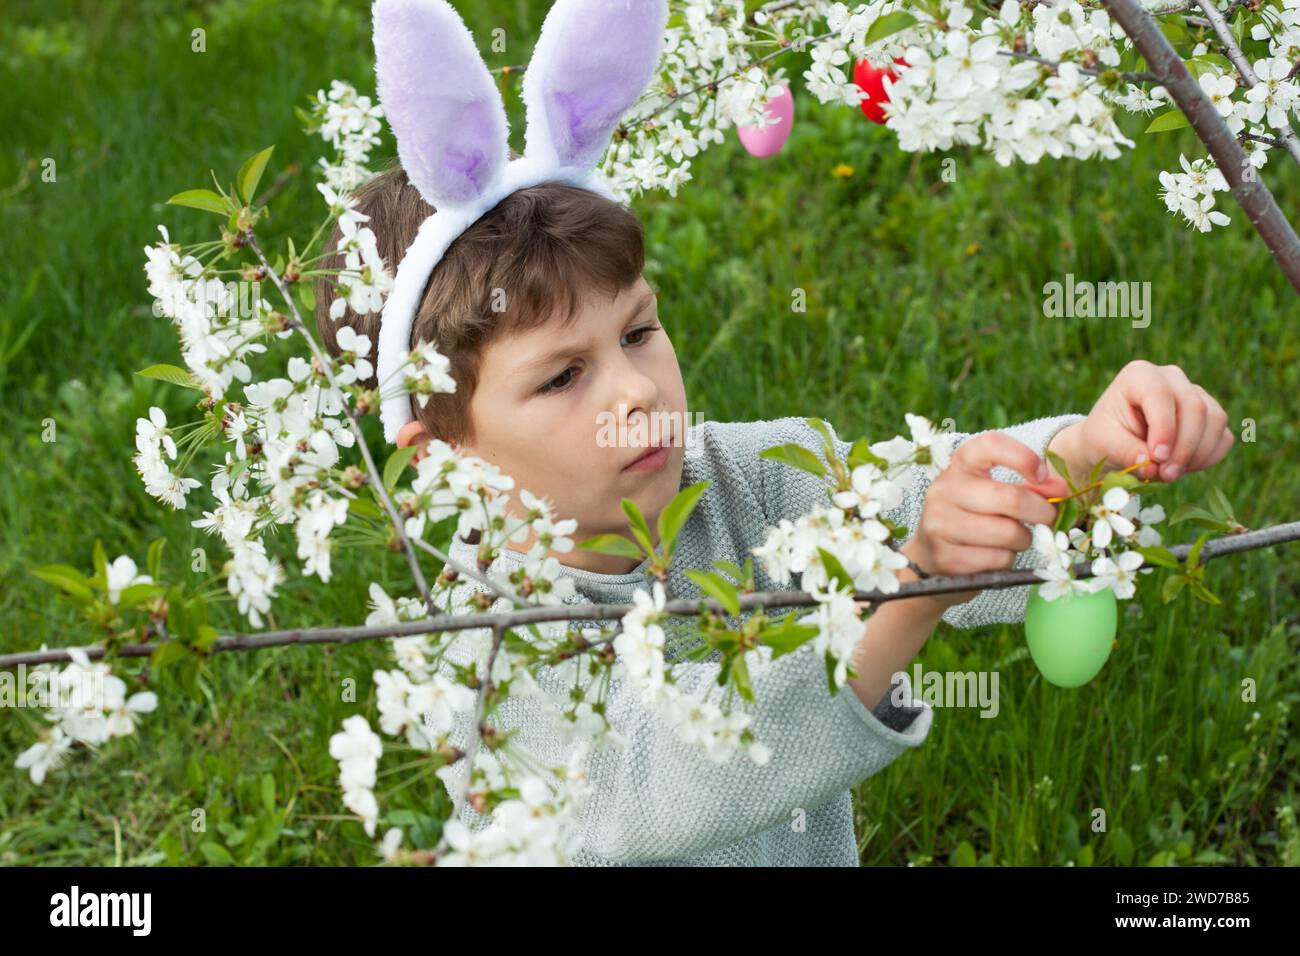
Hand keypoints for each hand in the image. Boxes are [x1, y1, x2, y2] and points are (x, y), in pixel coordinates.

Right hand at [904, 432, 1068, 610]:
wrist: (929, 555)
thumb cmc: (971, 517)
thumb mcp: (994, 493)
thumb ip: (1028, 487)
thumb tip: (1061, 490)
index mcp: (959, 466)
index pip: (990, 445)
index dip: (1023, 457)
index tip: (1042, 475)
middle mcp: (944, 490)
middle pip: (1011, 498)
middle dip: (1042, 512)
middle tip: (1049, 519)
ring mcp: (940, 523)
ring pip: (1009, 533)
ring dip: (1024, 540)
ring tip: (1013, 539)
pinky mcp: (945, 557)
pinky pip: (999, 559)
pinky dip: (1007, 560)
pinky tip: (994, 555)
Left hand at [1048, 360, 1233, 484]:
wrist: (1113, 442)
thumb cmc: (1104, 437)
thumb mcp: (1104, 443)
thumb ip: (1126, 452)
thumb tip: (1151, 467)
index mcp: (1139, 375)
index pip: (1160, 394)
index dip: (1164, 428)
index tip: (1156, 458)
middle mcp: (1171, 378)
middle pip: (1195, 407)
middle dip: (1183, 447)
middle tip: (1166, 475)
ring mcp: (1195, 394)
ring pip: (1215, 420)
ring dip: (1197, 454)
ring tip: (1170, 473)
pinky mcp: (1209, 416)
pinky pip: (1223, 436)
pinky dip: (1208, 457)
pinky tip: (1184, 468)